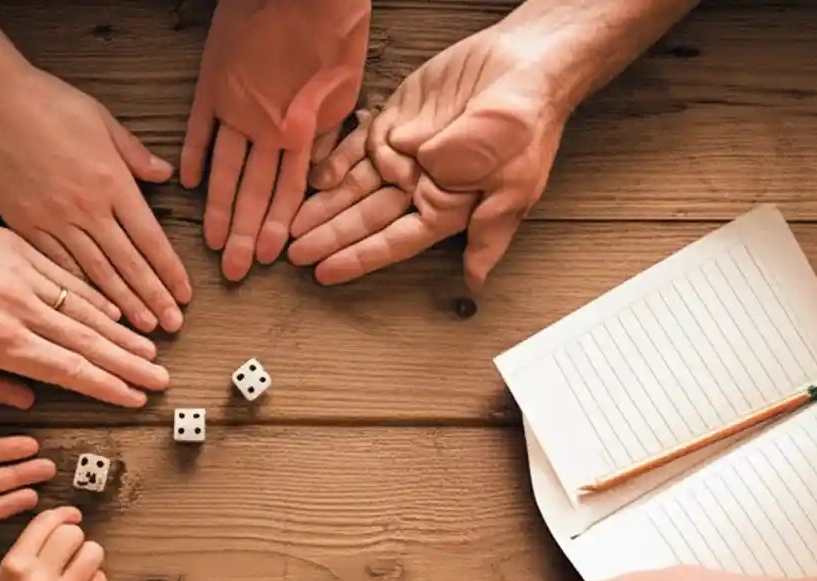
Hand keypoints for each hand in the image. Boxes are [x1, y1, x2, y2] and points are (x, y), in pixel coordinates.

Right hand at [0, 64, 189, 332]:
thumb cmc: (46, 101)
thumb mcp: (101, 119)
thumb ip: (134, 153)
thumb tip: (165, 174)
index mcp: (110, 181)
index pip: (149, 238)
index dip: (169, 271)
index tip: (184, 296)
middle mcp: (85, 207)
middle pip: (126, 263)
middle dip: (152, 298)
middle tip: (171, 327)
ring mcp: (51, 219)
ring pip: (93, 272)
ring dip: (120, 304)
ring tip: (140, 331)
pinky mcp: (21, 224)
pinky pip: (55, 265)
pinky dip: (75, 291)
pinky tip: (89, 311)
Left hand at [0, 214, 167, 408]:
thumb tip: (28, 399)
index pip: (67, 369)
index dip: (105, 386)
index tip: (133, 398)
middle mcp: (19, 305)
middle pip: (87, 340)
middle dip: (128, 363)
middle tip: (160, 378)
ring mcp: (23, 272)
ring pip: (84, 307)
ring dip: (121, 331)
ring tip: (149, 348)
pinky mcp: (19, 247)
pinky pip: (66, 277)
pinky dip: (94, 296)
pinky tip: (116, 311)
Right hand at [0, 506, 105, 580]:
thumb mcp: (9, 569)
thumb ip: (35, 542)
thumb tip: (70, 516)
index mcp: (16, 564)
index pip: (48, 522)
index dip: (64, 514)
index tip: (73, 516)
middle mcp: (38, 579)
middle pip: (73, 534)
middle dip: (75, 538)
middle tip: (70, 551)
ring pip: (93, 552)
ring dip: (88, 556)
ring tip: (79, 567)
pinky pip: (101, 579)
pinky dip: (93, 580)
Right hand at [181, 0, 368, 280]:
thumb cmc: (333, 26)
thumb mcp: (347, 87)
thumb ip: (329, 132)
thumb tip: (317, 172)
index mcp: (302, 129)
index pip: (287, 191)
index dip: (278, 226)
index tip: (269, 258)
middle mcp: (266, 127)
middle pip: (252, 190)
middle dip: (244, 234)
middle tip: (233, 270)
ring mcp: (235, 107)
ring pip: (225, 169)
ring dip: (219, 208)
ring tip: (212, 241)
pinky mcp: (214, 83)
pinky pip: (199, 129)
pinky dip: (194, 156)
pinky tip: (190, 185)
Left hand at [290, 22, 567, 290]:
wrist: (527, 63)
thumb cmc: (526, 126)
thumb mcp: (511, 190)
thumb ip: (486, 235)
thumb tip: (476, 281)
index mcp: (446, 207)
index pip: (393, 241)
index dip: (358, 258)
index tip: (323, 273)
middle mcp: (418, 184)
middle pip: (365, 217)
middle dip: (329, 235)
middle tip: (292, 252)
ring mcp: (402, 152)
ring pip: (354, 184)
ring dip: (323, 203)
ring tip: (290, 223)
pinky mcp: (393, 118)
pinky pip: (355, 143)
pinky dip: (334, 158)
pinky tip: (313, 176)